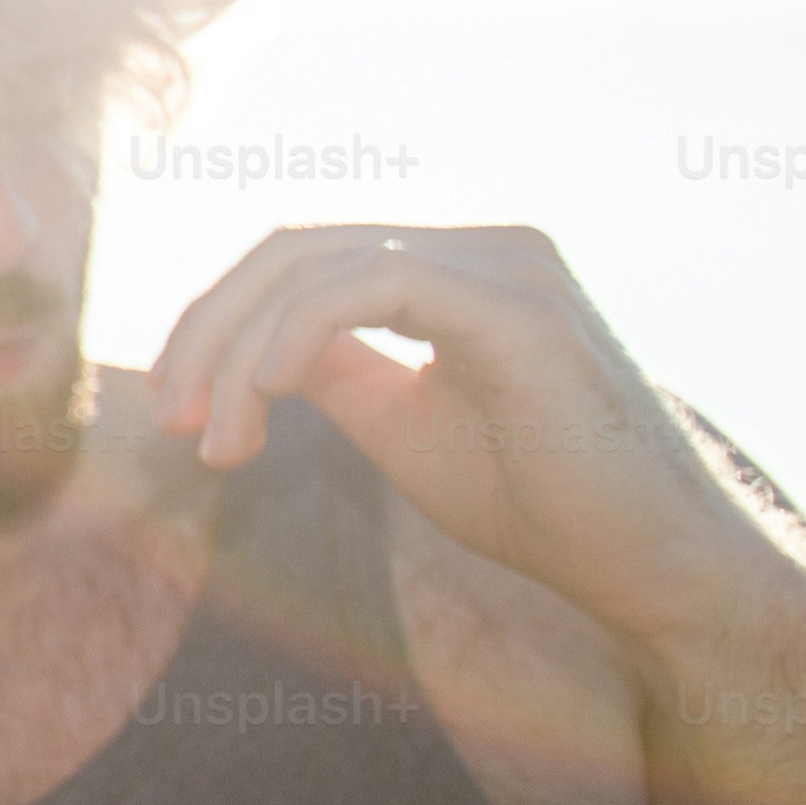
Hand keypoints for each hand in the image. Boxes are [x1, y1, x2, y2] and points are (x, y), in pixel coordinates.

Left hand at [151, 226, 785, 652]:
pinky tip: (264, 394)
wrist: (633, 559)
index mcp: (454, 266)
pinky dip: (297, 333)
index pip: (301, 258)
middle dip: (207, 332)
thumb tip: (244, 343)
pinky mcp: (519, 305)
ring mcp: (505, 264)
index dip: (215, 321)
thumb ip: (326, 365)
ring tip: (217, 443)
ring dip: (240, 355)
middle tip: (172, 420)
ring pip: (316, 266)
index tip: (176, 409)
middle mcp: (483, 244)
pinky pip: (374, 284)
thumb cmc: (527, 495)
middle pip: (294, 248)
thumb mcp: (394, 417)